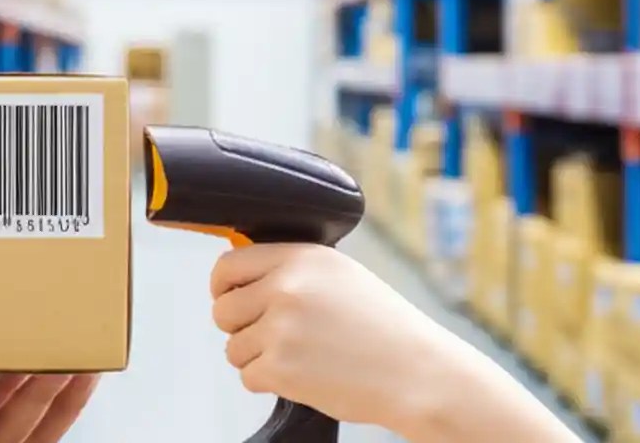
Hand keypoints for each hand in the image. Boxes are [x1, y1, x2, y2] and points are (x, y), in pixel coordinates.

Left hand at [210, 244, 465, 430]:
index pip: (227, 265)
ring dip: (258, 357)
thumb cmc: (383, 327)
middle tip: (275, 337)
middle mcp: (286, 287)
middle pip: (223, 310)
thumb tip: (241, 276)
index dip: (224, 287)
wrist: (416, 371)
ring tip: (301, 356)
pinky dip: (269, 381)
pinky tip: (305, 374)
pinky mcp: (280, 367)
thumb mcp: (341, 276)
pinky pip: (248, 376)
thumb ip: (293, 270)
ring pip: (233, 347)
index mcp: (301, 257)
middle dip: (241, 327)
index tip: (233, 299)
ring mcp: (281, 327)